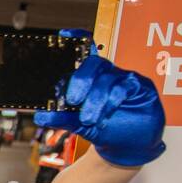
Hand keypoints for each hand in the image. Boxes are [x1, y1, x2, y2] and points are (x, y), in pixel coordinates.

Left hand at [35, 30, 165, 167]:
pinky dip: (111, 102)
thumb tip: (41, 116)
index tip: (63, 35)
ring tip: (88, 119)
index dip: (77, 38)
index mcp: (92, 78)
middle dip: (80, 80)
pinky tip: (104, 117)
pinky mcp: (140, 87)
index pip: (85, 51)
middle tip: (72, 100)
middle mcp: (107, 74)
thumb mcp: (81, 126)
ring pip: (107, 78)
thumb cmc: (107, 130)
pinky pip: (124, 86)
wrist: (130, 147)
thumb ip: (64, 118)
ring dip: (95, 100)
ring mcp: (124, 78)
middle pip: (94, 62)